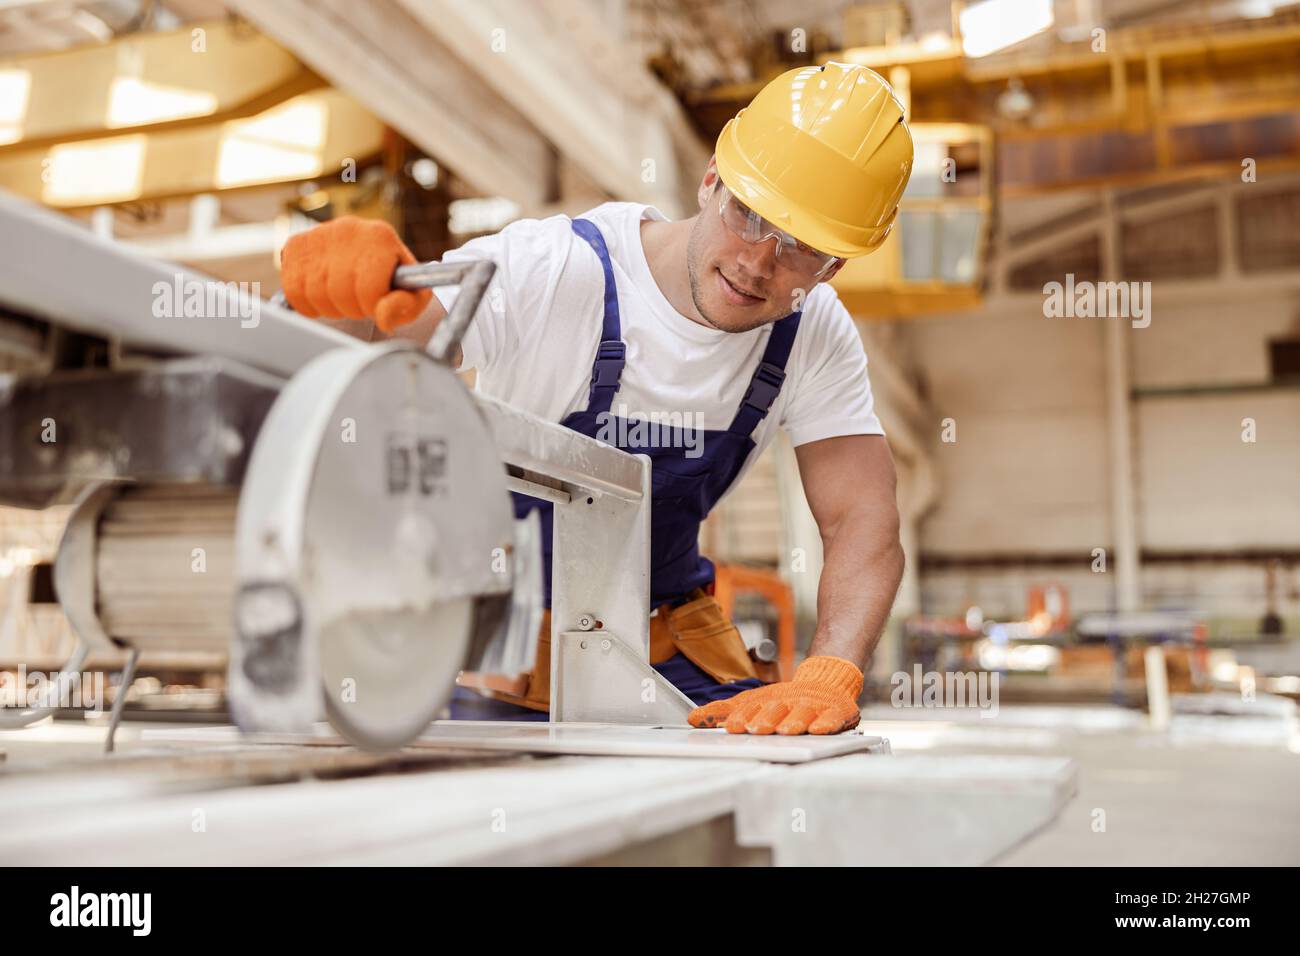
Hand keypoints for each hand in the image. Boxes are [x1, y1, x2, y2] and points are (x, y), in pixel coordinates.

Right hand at [279, 216, 431, 331]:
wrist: (371, 259)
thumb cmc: (393, 283)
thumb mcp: (412, 297)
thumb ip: (403, 307)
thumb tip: (383, 315)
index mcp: (381, 237)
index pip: (369, 288)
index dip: (371, 307)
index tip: (375, 305)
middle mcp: (348, 228)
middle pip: (339, 291)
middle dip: (350, 308)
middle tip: (358, 304)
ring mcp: (319, 234)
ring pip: (313, 291)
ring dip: (328, 307)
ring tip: (343, 299)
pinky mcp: (296, 244)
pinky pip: (292, 287)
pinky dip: (305, 302)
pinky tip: (323, 295)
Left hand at [687, 655, 862, 734]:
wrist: (825, 681)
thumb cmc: (785, 699)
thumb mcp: (753, 702)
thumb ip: (724, 711)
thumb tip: (692, 719)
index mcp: (769, 701)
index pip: (752, 708)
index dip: (742, 717)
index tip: (731, 726)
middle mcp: (790, 703)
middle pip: (776, 710)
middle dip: (765, 719)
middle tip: (756, 729)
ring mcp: (813, 707)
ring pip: (803, 714)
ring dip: (794, 721)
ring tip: (785, 730)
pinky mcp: (836, 712)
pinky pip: (832, 718)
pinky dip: (826, 723)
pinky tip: (819, 729)